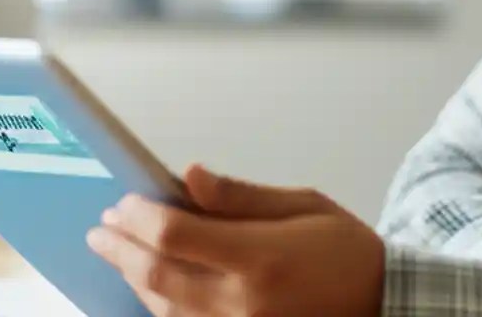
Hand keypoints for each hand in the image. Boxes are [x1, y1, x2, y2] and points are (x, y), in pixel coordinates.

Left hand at [87, 164, 384, 316]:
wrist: (380, 302)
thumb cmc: (345, 250)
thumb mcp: (303, 205)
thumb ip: (241, 196)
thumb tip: (190, 176)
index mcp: (261, 257)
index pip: (175, 235)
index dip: (139, 216)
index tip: (124, 201)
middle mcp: (242, 301)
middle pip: (156, 274)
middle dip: (120, 247)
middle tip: (101, 228)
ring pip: (161, 306)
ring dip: (131, 276)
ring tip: (117, 249)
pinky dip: (157, 303)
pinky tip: (147, 282)